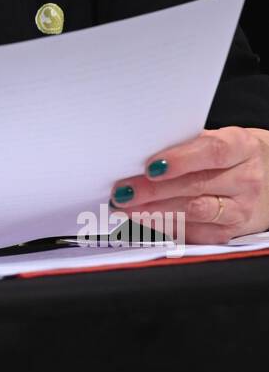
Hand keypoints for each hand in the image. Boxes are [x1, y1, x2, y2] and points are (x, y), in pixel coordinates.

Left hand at [109, 126, 268, 242]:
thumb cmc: (236, 156)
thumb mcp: (222, 140)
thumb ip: (188, 144)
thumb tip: (142, 149)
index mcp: (243, 147)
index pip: (212, 152)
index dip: (180, 159)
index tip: (151, 166)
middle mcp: (246, 179)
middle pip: (197, 185)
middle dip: (154, 190)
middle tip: (124, 190)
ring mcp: (241, 209)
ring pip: (194, 212)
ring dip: (156, 211)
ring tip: (128, 207)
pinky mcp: (230, 232)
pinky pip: (195, 232)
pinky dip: (167, 226)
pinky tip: (147, 220)